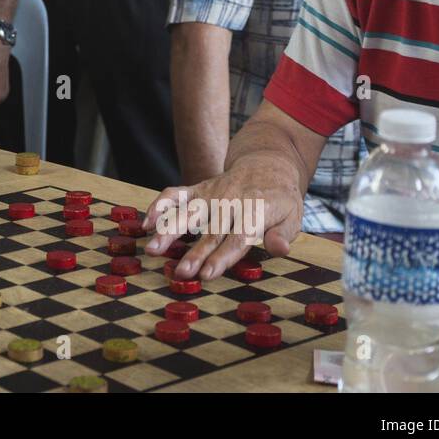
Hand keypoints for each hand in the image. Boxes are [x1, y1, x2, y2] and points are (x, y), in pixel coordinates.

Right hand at [140, 156, 304, 280]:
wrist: (266, 163)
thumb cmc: (279, 198)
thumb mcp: (293, 216)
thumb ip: (283, 234)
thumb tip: (279, 249)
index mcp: (255, 211)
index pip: (237, 238)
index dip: (222, 257)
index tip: (207, 274)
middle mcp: (230, 201)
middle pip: (209, 230)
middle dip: (194, 252)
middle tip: (181, 272)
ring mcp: (211, 193)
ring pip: (187, 213)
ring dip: (168, 231)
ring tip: (152, 248)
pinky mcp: (198, 188)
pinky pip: (174, 194)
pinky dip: (158, 206)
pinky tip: (145, 224)